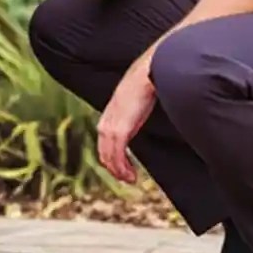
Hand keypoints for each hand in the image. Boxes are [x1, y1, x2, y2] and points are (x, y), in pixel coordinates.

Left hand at [97, 55, 156, 183]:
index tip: (124, 167)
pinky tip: (131, 175)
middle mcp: (105, 123)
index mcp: (109, 115)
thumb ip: (135, 111)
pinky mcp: (119, 130)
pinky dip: (122, 168)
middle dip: (115, 168)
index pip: (105, 143)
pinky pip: (117, 156)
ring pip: (109, 157)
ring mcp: (110, 127)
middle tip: (128, 178)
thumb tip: (144, 113)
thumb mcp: (136, 100)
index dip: (113, 158)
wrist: (147, 73)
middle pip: (104, 153)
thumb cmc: (146, 83)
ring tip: (131, 179)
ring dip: (119, 171)